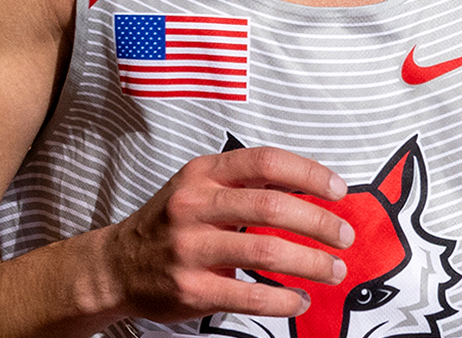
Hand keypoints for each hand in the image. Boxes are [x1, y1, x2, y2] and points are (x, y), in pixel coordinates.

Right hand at [101, 146, 352, 321]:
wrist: (116, 265)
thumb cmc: (168, 223)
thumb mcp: (198, 185)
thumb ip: (245, 181)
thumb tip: (309, 184)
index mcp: (203, 174)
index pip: (265, 162)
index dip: (308, 174)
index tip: (338, 190)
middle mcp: (195, 206)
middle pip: (271, 207)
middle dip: (319, 223)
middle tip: (344, 236)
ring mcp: (191, 249)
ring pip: (265, 251)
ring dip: (310, 263)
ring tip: (333, 270)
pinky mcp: (190, 289)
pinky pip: (249, 296)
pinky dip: (283, 300)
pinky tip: (299, 300)